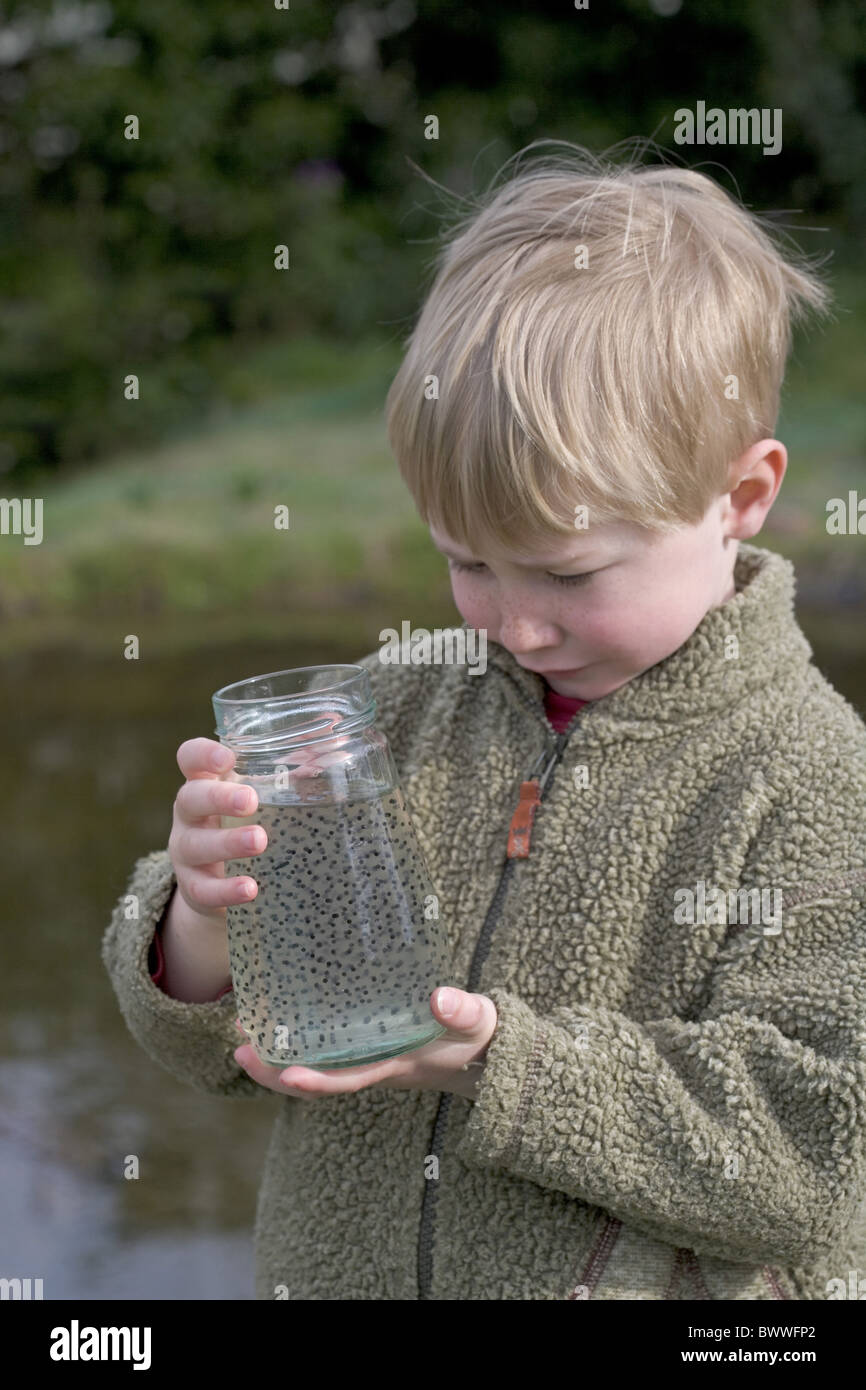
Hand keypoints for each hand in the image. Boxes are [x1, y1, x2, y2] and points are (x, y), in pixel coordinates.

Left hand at [233, 988, 497, 1100]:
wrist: (479, 1048)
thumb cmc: (476, 1033)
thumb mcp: (476, 1020)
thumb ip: (462, 1011)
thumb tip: (440, 999)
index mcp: (395, 1065)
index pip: (349, 1080)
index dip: (317, 1082)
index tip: (286, 1075)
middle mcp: (371, 1066)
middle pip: (316, 1080)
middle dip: (275, 1071)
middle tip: (239, 1046)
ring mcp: (364, 1058)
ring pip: (312, 1066)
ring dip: (275, 1057)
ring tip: (241, 1032)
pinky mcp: (362, 1045)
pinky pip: (321, 1050)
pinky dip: (295, 1041)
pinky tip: (275, 1017)